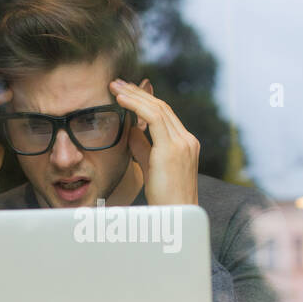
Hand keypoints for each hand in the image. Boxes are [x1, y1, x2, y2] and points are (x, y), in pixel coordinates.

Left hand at [110, 78, 199, 205]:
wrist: (176, 218)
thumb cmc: (164, 199)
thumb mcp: (151, 167)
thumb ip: (143, 147)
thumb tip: (131, 129)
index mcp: (186, 144)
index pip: (164, 114)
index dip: (144, 100)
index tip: (125, 92)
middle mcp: (188, 140)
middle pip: (162, 107)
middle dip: (137, 92)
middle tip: (117, 83)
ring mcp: (183, 143)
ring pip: (158, 108)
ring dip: (134, 95)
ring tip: (115, 87)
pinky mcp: (173, 149)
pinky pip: (154, 117)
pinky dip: (136, 105)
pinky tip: (121, 100)